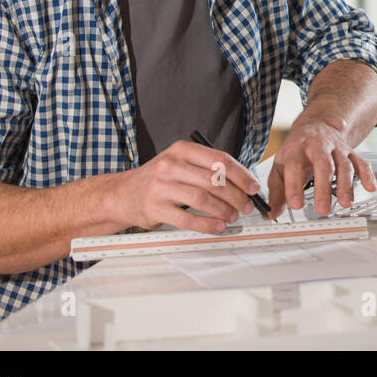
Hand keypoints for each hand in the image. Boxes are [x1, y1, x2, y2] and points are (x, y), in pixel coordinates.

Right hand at [114, 140, 260, 232]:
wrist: (123, 194)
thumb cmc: (159, 179)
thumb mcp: (181, 164)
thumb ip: (207, 169)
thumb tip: (243, 184)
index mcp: (182, 150)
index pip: (220, 160)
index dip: (241, 175)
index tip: (253, 187)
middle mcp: (170, 165)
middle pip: (214, 181)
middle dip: (235, 196)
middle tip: (245, 206)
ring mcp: (161, 187)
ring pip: (202, 199)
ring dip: (223, 210)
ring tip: (232, 216)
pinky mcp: (155, 208)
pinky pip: (187, 218)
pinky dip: (207, 224)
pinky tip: (218, 226)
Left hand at [268, 117, 375, 217]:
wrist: (316, 125)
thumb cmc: (296, 149)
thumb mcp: (280, 165)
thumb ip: (276, 189)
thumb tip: (272, 212)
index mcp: (296, 147)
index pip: (294, 166)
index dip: (294, 186)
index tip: (294, 204)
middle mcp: (318, 145)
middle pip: (323, 164)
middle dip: (323, 187)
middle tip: (322, 209)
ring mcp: (337, 148)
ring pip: (344, 164)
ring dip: (346, 185)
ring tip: (345, 203)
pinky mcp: (350, 152)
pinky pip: (361, 162)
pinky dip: (367, 175)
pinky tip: (369, 187)